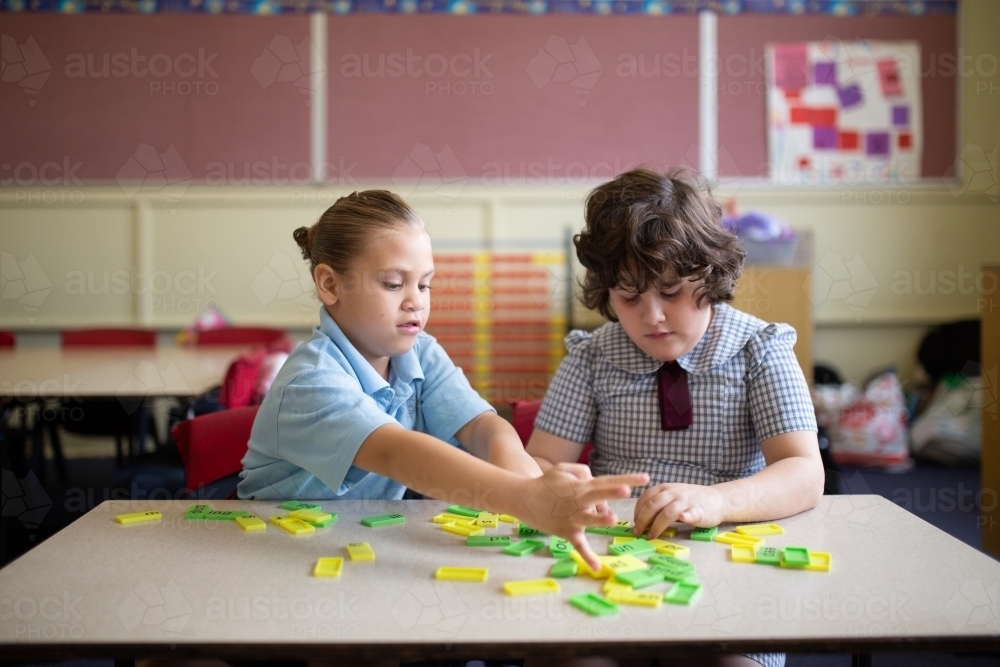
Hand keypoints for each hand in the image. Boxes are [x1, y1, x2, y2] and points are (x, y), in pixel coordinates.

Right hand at [515, 463, 648, 571]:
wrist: (523, 498)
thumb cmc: (545, 483)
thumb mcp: (562, 469)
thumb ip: (582, 471)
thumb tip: (595, 481)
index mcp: (582, 486)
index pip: (608, 481)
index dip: (627, 479)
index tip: (645, 478)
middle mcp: (579, 500)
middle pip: (599, 495)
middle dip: (612, 492)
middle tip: (625, 489)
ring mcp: (573, 517)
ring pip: (589, 518)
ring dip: (600, 519)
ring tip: (612, 518)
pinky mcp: (566, 531)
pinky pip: (578, 545)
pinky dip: (586, 556)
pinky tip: (596, 567)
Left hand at [632, 483, 724, 538]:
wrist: (717, 499)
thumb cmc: (690, 500)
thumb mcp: (671, 496)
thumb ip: (658, 504)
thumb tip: (640, 519)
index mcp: (665, 488)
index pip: (646, 498)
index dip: (637, 511)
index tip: (635, 523)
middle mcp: (674, 492)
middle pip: (653, 505)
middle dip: (643, 520)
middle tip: (638, 532)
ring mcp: (687, 501)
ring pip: (668, 512)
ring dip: (657, 525)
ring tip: (651, 536)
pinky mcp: (700, 511)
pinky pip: (692, 513)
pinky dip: (687, 515)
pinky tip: (683, 518)